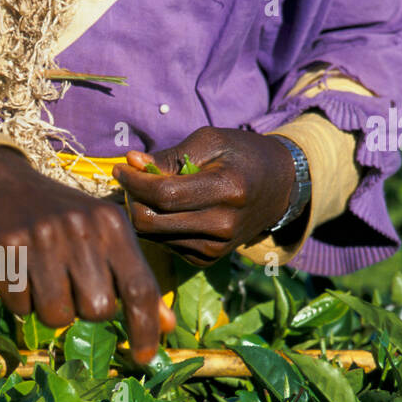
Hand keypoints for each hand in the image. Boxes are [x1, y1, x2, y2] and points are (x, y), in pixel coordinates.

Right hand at [0, 146, 176, 363]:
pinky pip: (20, 307)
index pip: (140, 287)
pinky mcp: (7, 248)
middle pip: (98, 309)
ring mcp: (42, 237)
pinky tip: (17, 272)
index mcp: (112, 223)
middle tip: (69, 285)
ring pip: (58, 316)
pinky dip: (19, 301)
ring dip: (49, 310)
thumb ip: (133, 277)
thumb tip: (167, 325)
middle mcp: (81, 228)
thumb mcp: (103, 235)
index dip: (145, 328)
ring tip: (42, 279)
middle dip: (84, 310)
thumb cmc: (58, 217)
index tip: (143, 358)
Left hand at [112, 127, 296, 267]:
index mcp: (226, 190)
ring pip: (153, 236)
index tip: (120, 168)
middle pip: (151, 222)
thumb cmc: (241, 155)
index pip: (163, 194)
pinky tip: (168, 211)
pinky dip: (157, 227)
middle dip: (132, 199)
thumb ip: (169, 156)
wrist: (280, 187)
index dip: (134, 182)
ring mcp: (215, 248)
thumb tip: (131, 162)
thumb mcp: (210, 142)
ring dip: (142, 213)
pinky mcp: (208, 260)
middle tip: (132, 180)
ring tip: (149, 192)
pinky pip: (165, 245)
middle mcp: (222, 225)